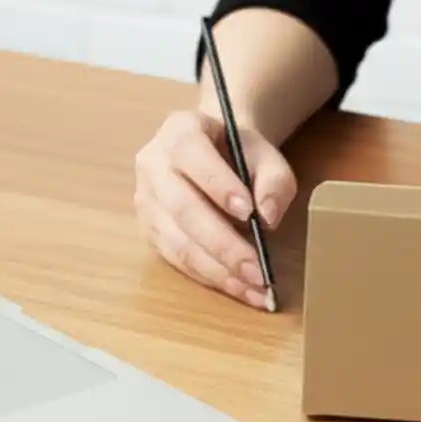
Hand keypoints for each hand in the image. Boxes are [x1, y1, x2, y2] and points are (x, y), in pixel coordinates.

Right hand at [133, 109, 296, 308]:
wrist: (213, 154)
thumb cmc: (240, 153)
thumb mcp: (265, 155)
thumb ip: (274, 180)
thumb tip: (267, 217)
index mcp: (179, 132)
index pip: (192, 156)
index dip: (218, 186)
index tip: (248, 213)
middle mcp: (152, 165)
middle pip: (183, 209)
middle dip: (223, 245)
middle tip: (258, 271)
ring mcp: (146, 201)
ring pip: (178, 242)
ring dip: (218, 271)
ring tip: (254, 290)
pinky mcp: (149, 231)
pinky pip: (177, 260)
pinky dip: (209, 278)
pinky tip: (239, 289)